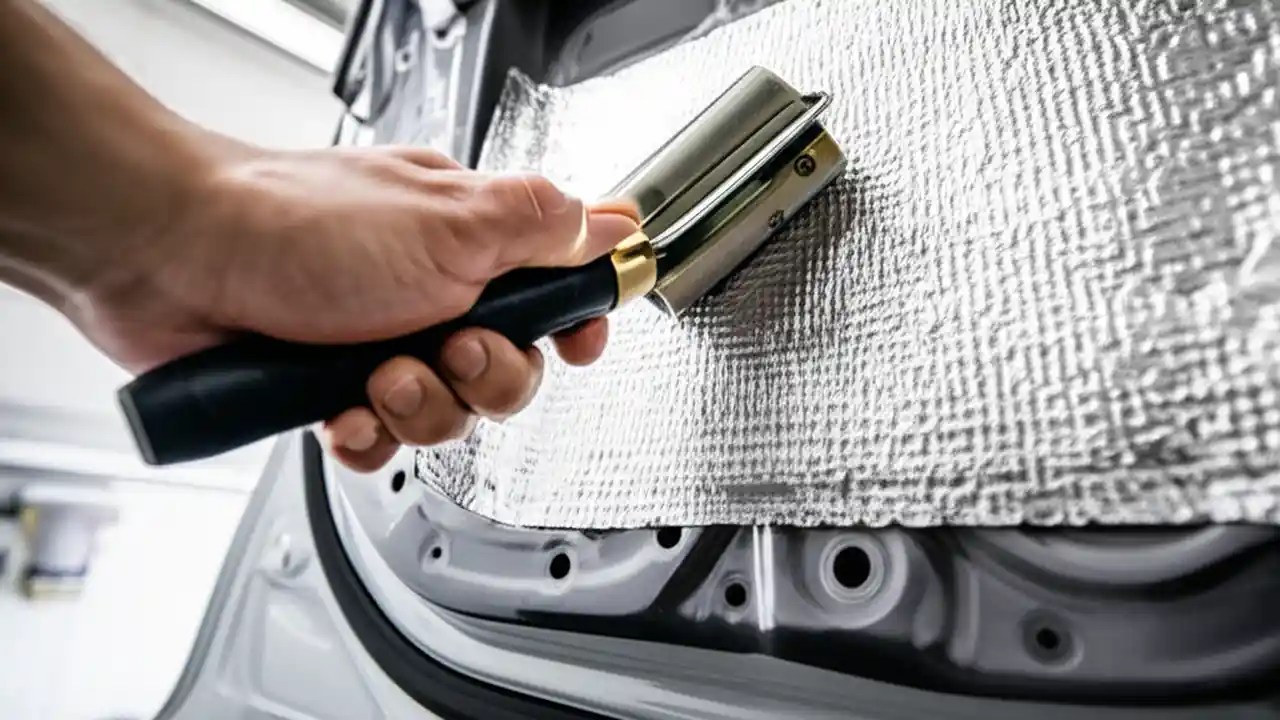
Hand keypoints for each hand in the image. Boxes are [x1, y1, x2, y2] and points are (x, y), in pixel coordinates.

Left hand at [61, 142, 639, 470]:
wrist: (176, 258)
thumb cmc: (298, 222)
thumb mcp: (450, 218)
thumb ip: (541, 226)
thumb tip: (609, 220)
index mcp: (467, 239)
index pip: (553, 288)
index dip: (572, 324)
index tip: (575, 342)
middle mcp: (428, 289)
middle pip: (511, 368)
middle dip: (490, 376)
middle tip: (451, 346)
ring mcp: (379, 341)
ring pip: (447, 415)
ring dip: (420, 404)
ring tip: (377, 372)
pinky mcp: (331, 388)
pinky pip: (382, 441)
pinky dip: (367, 433)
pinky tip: (341, 406)